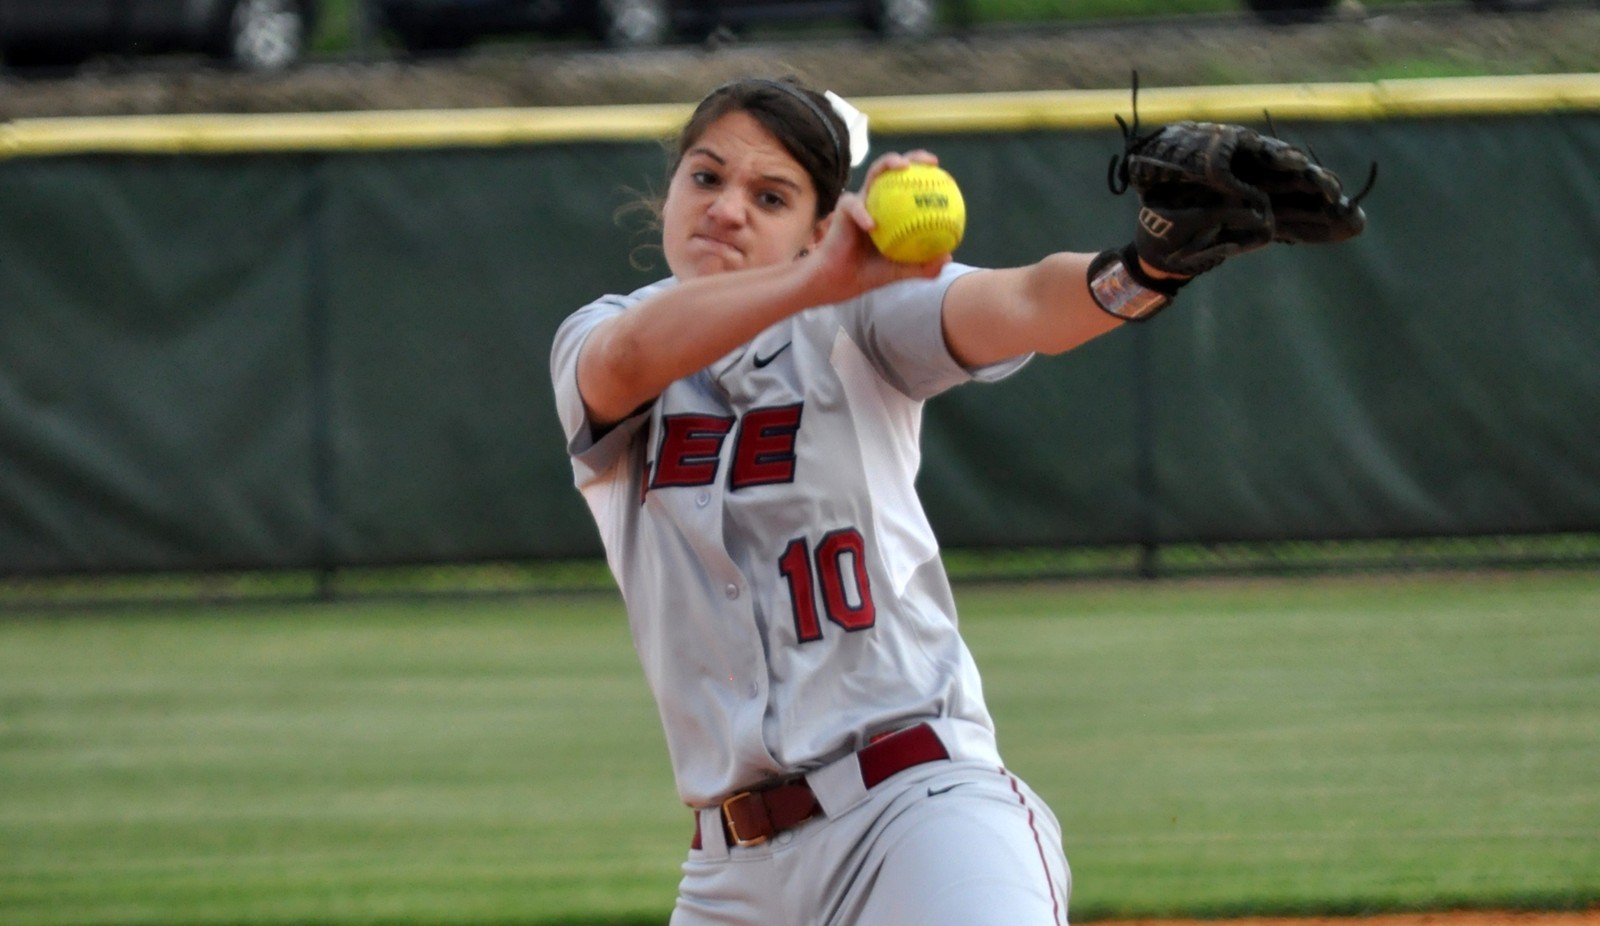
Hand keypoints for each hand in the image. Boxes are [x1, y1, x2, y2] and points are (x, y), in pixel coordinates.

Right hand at [801, 150, 949, 303]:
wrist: (841, 280)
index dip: (927, 176)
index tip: (945, 176)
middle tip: (931, 163)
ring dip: (888, 165)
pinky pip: (855, 207)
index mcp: (892, 210)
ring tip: (902, 168)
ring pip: (874, 173)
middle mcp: (878, 199)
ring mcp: (861, 200)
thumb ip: (923, 266)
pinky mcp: (844, 208)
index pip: (911, 186)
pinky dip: (863, 215)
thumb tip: (948, 257)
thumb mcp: (901, 271)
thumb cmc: (871, 273)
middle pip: (895, 169)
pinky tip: (871, 226)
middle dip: (913, 158)